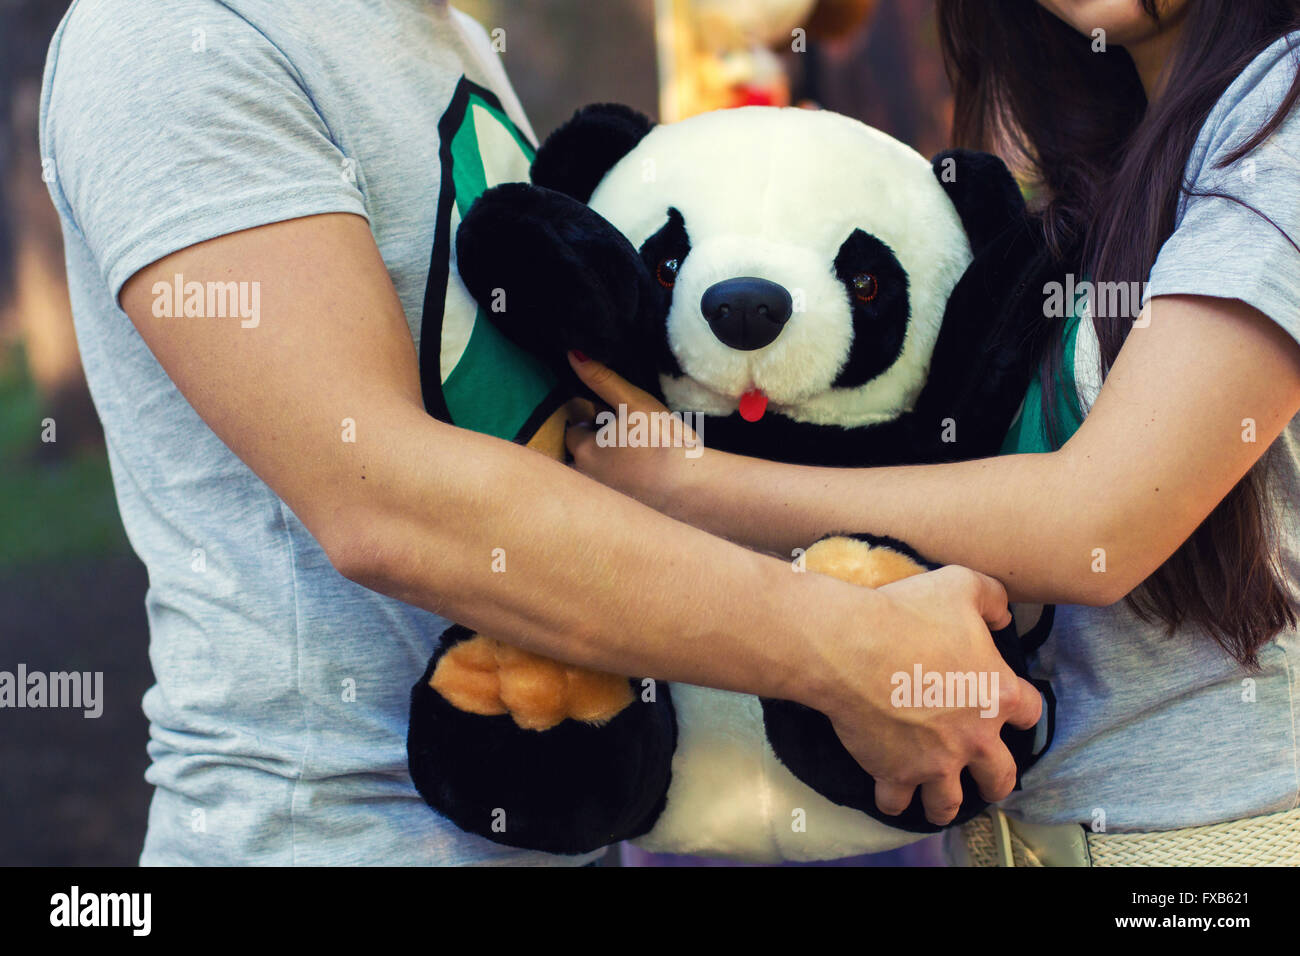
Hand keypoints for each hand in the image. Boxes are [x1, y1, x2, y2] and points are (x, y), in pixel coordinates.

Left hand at [564, 351, 696, 511]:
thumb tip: (572, 355)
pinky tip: (641, 478)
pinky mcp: (622, 514)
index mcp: (583, 450)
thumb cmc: (662, 440)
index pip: (573, 432)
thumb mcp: (633, 402)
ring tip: (631, 458)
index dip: (589, 422)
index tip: (608, 417)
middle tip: (621, 438)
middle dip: (591, 448)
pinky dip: (620, 486)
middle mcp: (585, 478)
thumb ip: (602, 380)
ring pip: (593, 477)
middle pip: (579, 457)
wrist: (691, 486)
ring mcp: (603, 500)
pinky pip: (611, 495)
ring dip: (604, 468)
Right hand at [814, 565, 1041, 825]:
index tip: (1010, 711)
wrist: (853, 647)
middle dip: (994, 780)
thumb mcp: (960, 585)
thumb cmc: (907, 614)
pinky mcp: (895, 773)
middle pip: (999, 775)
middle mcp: (975, 737)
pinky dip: (892, 800)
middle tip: (985, 778)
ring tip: (938, 803)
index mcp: (998, 694)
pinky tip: (889, 794)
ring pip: (949, 802)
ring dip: (945, 804)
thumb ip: (991, 598)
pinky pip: (896, 802)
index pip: (1030, 713)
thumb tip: (1003, 616)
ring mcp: (935, 761)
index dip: (1021, 712)